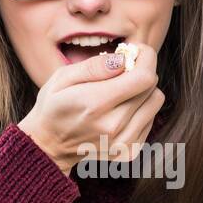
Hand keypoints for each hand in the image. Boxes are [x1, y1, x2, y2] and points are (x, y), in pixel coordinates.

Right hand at [18, 43, 164, 174]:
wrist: (48, 147)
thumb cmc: (53, 107)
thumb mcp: (62, 78)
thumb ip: (94, 67)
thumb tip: (123, 60)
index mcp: (95, 104)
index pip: (143, 77)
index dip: (146, 58)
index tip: (135, 51)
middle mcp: (113, 126)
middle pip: (151, 87)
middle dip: (142, 70)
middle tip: (124, 68)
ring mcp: (122, 142)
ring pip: (155, 102)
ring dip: (143, 90)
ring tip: (121, 90)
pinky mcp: (128, 152)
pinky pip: (150, 120)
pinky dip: (141, 109)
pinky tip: (120, 109)